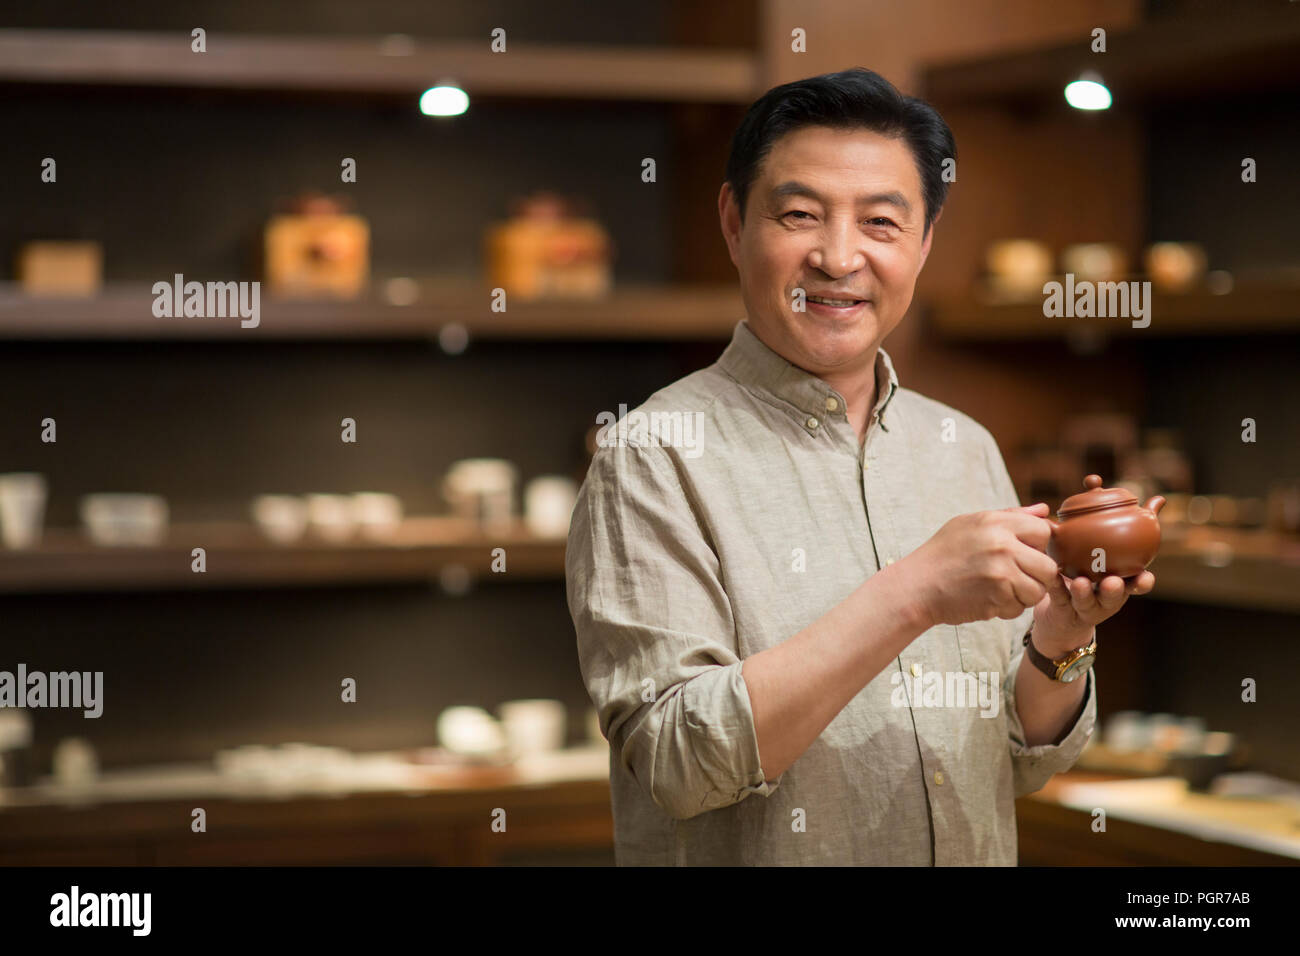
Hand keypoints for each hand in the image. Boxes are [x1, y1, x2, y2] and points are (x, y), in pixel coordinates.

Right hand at [900, 503, 1059, 628]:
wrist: (916, 586)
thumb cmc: (942, 554)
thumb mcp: (970, 524)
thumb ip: (1010, 516)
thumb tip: (1044, 510)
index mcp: (996, 523)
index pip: (1044, 531)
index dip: (1037, 545)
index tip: (1021, 553)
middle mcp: (1002, 546)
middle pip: (1048, 566)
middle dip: (1036, 575)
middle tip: (1014, 577)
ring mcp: (1001, 574)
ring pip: (1038, 591)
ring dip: (1024, 595)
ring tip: (1001, 589)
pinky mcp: (996, 599)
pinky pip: (1020, 608)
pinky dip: (1007, 609)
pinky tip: (988, 599)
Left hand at [1031, 525, 1155, 655]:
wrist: (1063, 611)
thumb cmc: (1089, 573)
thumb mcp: (1103, 552)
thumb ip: (1115, 521)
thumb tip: (1141, 493)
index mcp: (1120, 584)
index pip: (1136, 584)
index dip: (1142, 583)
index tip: (1145, 577)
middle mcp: (1105, 598)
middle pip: (1114, 597)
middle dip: (1115, 590)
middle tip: (1113, 581)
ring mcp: (1084, 607)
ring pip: (1086, 601)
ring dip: (1084, 593)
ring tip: (1080, 582)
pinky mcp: (1062, 609)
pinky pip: (1058, 597)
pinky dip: (1056, 587)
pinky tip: (1052, 576)